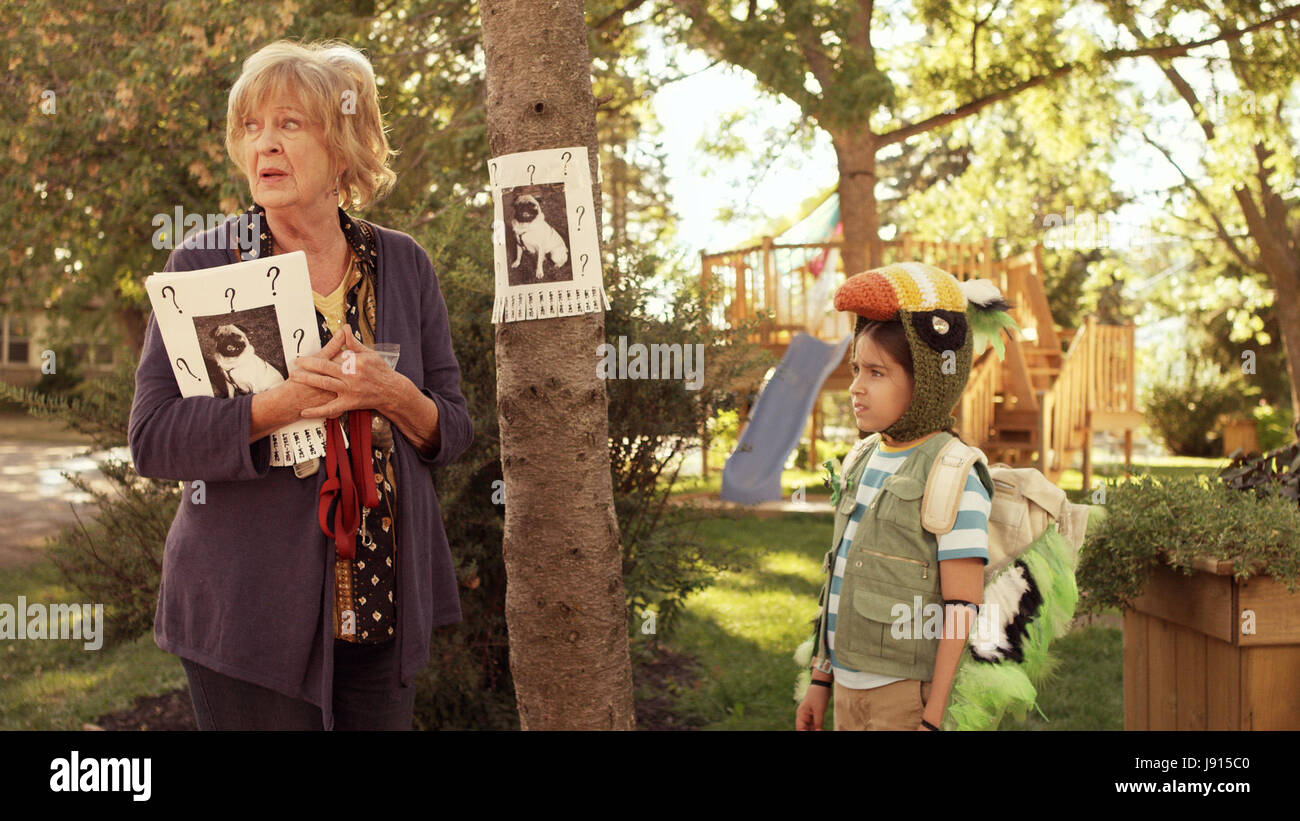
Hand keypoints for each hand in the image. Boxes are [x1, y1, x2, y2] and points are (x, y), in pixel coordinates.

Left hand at [290, 325, 406, 418]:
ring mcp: (350, 390)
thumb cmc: (380, 371)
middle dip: (307, 364)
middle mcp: (351, 375)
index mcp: (355, 361)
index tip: (306, 356)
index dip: (318, 355)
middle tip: (295, 362)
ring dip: (307, 380)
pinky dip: (317, 411)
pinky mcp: (349, 403)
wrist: (392, 392)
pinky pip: (330, 408)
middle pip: (324, 368)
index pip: (333, 355)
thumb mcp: (369, 354)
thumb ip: (353, 343)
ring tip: (294, 378)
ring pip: (324, 384)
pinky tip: (304, 411)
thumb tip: (344, 328)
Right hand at [795, 682, 830, 730]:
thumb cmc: (818, 695)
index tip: (812, 734)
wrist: (822, 684)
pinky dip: (818, 727)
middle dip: (809, 731)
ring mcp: (809, 714)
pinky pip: (814, 723)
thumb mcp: (819, 710)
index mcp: (801, 714)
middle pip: (804, 728)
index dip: (804, 732)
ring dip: (814, 730)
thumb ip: (818, 723)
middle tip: (818, 732)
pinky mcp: (814, 713)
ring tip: (821, 731)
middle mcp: (803, 715)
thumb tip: (818, 732)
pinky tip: (821, 730)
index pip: (800, 728)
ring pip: (810, 727)